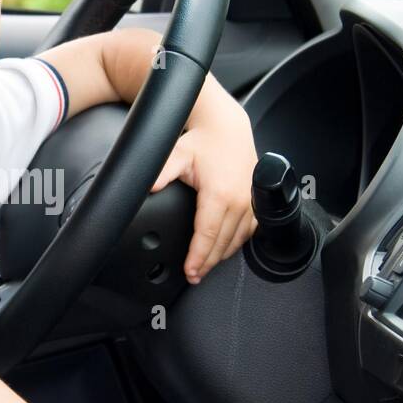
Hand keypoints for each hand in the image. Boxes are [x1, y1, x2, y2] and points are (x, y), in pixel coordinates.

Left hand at [151, 93, 257, 283]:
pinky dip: (237, 243)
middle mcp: (238, 200)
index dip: (197, 258)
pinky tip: (225, 249)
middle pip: (222, 243)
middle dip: (207, 263)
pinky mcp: (255, 199)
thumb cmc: (202, 141)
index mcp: (219, 194)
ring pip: (237, 240)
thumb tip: (147, 188)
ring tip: (205, 268)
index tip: (189, 271)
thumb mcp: (176, 155)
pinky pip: (249, 230)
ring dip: (221, 256)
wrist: (226, 126)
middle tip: (194, 276)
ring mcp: (250, 201)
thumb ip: (160, 173)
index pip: (207, 236)